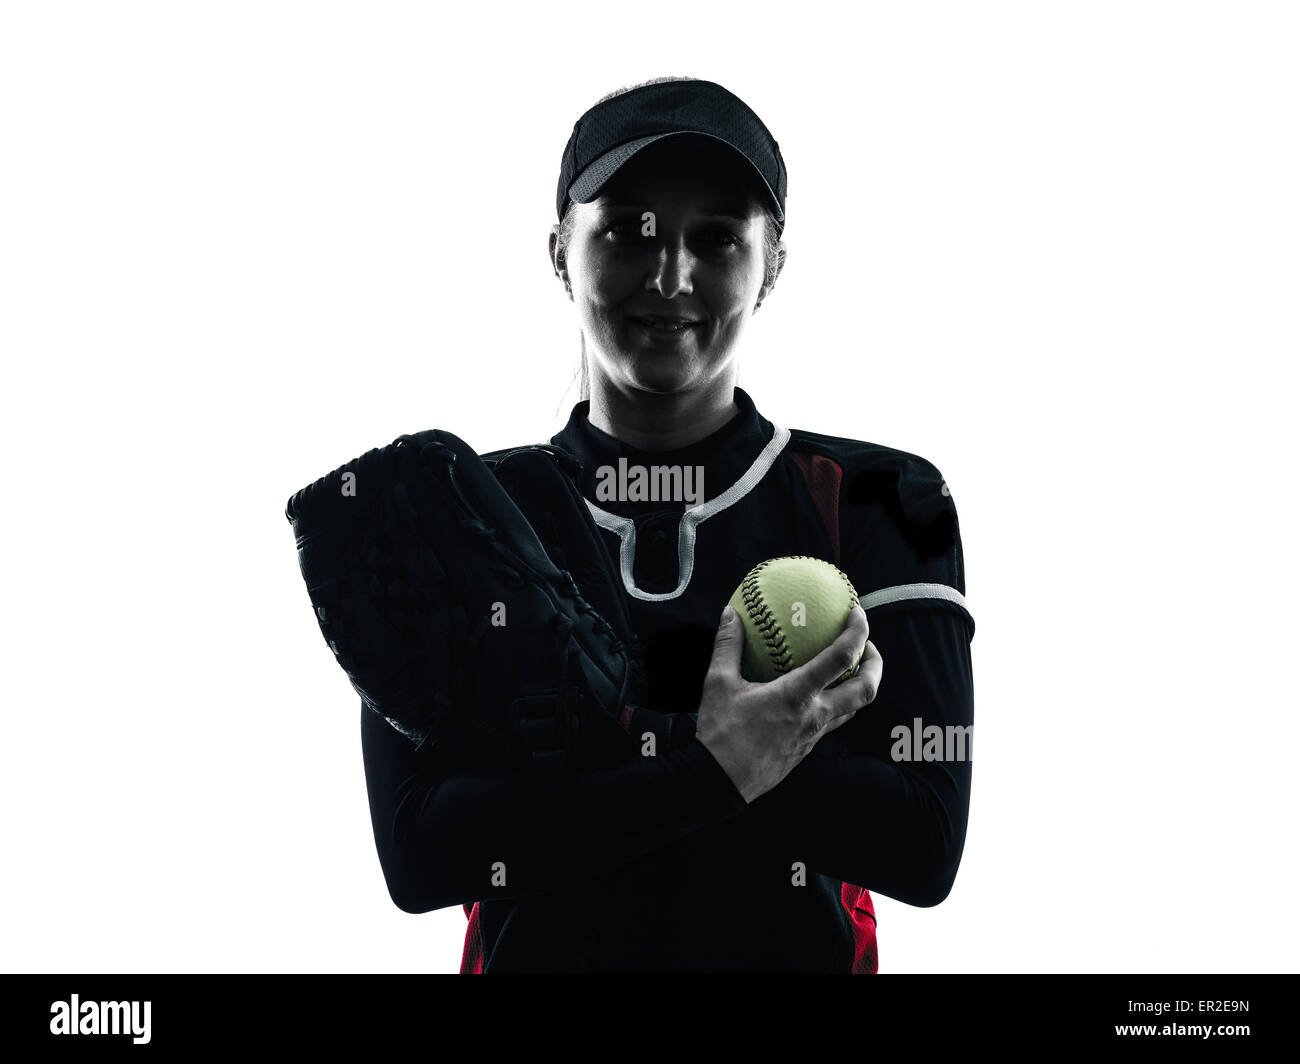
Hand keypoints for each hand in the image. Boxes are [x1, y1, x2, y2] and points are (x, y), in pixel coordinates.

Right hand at [695, 604, 882, 802]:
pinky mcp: (807, 749)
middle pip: (865, 690)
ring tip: (852, 669)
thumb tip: (730, 613)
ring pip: (853, 710)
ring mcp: (813, 736)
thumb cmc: (719, 732)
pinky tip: (820, 696)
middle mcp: (814, 716)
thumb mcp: (718, 683)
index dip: (857, 632)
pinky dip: (838, 704)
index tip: (857, 613)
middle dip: (876, 665)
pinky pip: (833, 723)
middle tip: (869, 646)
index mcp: (796, 695)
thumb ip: (727, 645)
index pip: (840, 658)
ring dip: (861, 686)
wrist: (720, 782)